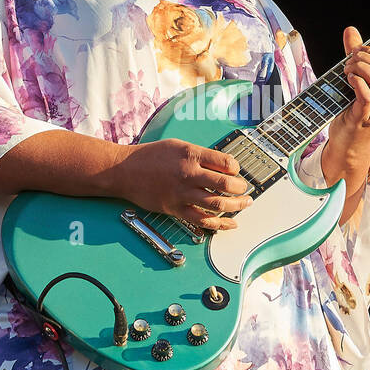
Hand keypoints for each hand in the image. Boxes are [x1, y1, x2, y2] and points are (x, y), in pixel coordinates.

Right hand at [117, 139, 250, 230]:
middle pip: (225, 185)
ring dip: (235, 206)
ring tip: (244, 204)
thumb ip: (200, 156)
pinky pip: (202, 220)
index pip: (226, 162)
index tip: (236, 171)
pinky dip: (220, 224)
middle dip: (240, 189)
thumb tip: (222, 166)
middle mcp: (188, 174)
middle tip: (245, 190)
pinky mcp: (175, 209)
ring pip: (217, 204)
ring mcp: (182, 193)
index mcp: (190, 155)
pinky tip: (230, 223)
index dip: (236, 168)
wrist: (124, 171)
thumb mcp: (178, 146)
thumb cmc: (150, 157)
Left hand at [329, 27, 369, 152]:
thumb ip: (356, 56)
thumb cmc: (355, 111)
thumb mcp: (358, 81)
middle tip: (348, 61)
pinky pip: (365, 94)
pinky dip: (356, 82)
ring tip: (347, 71)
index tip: (358, 50)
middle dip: (362, 58)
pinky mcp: (364, 116)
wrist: (350, 142)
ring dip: (359, 68)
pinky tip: (348, 80)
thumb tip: (350, 31)